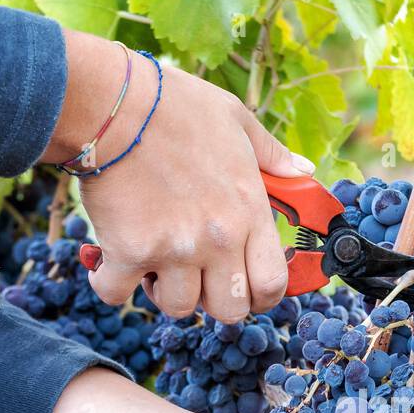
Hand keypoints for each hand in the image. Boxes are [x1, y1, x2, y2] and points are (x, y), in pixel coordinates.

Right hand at [42, 31, 311, 320]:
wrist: (113, 102)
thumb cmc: (174, 105)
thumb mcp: (237, 119)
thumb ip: (273, 154)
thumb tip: (303, 170)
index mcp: (249, 212)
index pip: (272, 285)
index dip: (260, 298)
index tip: (244, 290)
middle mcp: (218, 239)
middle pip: (229, 310)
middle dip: (212, 299)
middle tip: (194, 275)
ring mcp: (175, 249)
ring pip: (178, 308)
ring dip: (163, 291)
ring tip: (153, 259)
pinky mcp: (130, 250)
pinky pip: (118, 294)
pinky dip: (110, 284)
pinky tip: (109, 262)